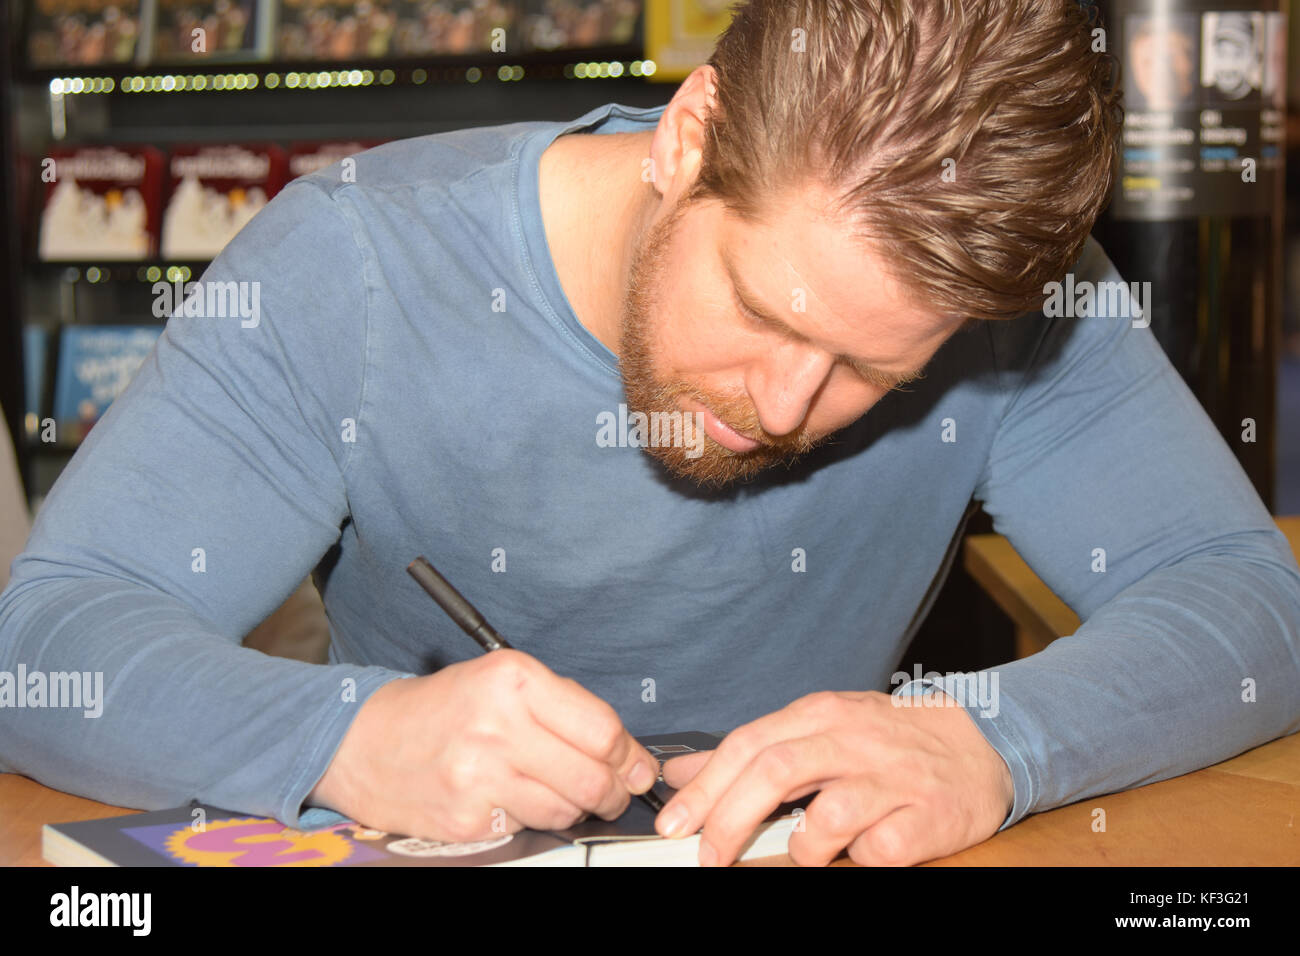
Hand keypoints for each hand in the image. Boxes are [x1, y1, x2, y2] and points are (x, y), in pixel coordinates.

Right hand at [307, 649, 659, 840]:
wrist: (362, 741)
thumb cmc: (442, 709)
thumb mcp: (500, 681)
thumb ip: (564, 708)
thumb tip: (627, 752)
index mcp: (512, 678)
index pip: (602, 728)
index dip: (630, 755)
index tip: (638, 766)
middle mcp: (496, 724)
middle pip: (592, 776)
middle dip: (616, 791)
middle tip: (615, 792)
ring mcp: (479, 775)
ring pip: (566, 809)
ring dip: (576, 808)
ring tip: (560, 791)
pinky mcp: (467, 818)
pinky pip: (528, 827)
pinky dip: (532, 818)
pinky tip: (513, 798)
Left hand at [653, 689, 1013, 865]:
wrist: (981, 743)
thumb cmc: (889, 741)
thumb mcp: (818, 728)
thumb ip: (754, 749)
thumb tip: (683, 773)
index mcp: (822, 714)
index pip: (748, 744)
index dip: (705, 787)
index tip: (674, 822)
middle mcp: (854, 739)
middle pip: (776, 771)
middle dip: (729, 820)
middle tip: (708, 855)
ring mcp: (894, 777)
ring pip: (828, 815)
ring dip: (802, 846)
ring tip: (804, 851)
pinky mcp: (929, 817)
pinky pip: (879, 849)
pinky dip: (860, 858)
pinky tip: (862, 850)